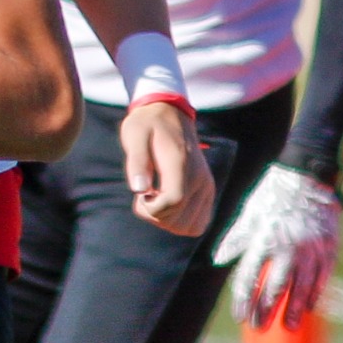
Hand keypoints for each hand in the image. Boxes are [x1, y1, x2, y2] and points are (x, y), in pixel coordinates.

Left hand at [119, 100, 214, 235]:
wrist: (170, 114)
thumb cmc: (147, 125)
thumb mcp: (134, 134)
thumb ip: (137, 161)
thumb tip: (139, 189)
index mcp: (181, 164)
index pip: (173, 201)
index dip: (150, 207)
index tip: (139, 194)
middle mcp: (200, 179)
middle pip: (179, 220)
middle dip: (154, 215)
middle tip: (144, 194)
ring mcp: (207, 188)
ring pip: (190, 228)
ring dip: (167, 222)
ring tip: (156, 199)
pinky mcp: (207, 193)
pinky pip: (198, 224)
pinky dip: (180, 222)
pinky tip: (167, 204)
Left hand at [211, 163, 341, 328]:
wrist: (306, 177)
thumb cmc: (271, 197)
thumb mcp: (248, 214)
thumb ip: (235, 239)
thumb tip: (218, 260)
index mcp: (263, 239)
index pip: (249, 277)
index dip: (244, 300)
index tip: (240, 317)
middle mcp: (287, 247)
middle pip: (274, 287)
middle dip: (266, 310)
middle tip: (259, 327)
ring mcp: (310, 249)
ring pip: (301, 286)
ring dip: (293, 309)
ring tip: (288, 327)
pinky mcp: (328, 247)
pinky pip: (322, 277)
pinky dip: (315, 293)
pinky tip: (309, 308)